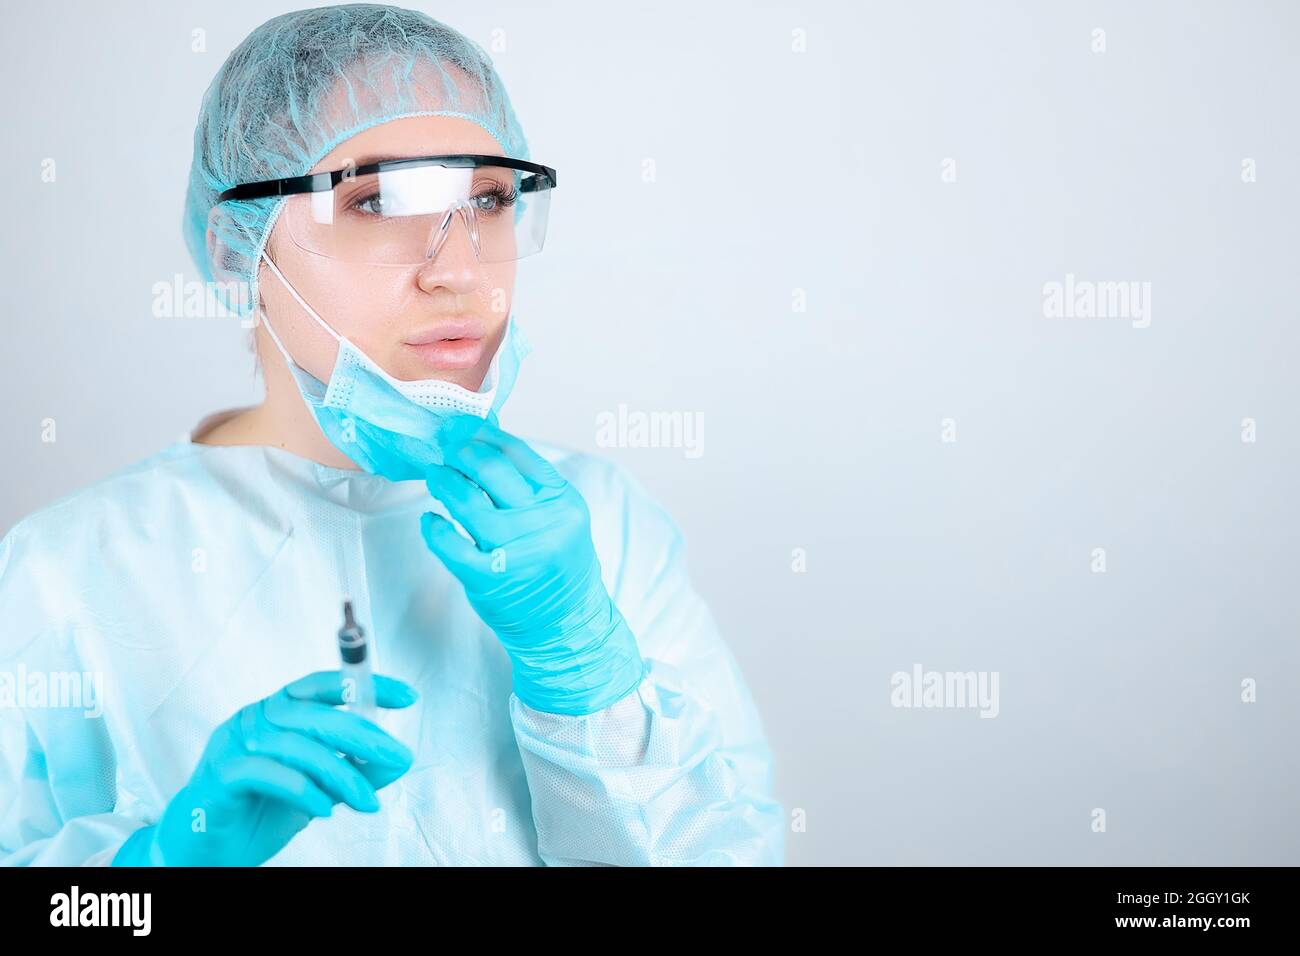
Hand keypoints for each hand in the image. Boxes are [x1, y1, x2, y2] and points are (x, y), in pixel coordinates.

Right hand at [112, 671, 416, 866]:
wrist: (203, 851)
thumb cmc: (260, 813)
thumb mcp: (318, 790)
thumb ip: (354, 771)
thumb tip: (400, 759)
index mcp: (275, 712)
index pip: (321, 685)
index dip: (363, 685)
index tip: (407, 696)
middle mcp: (252, 719)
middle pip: (312, 714)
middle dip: (362, 735)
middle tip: (398, 757)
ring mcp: (231, 745)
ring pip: (295, 746)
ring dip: (340, 776)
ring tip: (368, 803)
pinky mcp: (219, 776)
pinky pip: (267, 774)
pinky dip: (302, 790)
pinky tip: (325, 810)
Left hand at [419, 416, 644, 714]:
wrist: (566, 622)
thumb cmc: (557, 564)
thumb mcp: (559, 517)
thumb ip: (528, 484)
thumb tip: (483, 440)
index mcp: (561, 500)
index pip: (518, 453)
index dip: (482, 434)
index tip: (459, 427)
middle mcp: (542, 522)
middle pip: (490, 469)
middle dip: (459, 451)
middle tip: (443, 447)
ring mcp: (515, 550)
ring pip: (467, 501)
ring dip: (443, 482)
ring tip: (435, 476)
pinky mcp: (489, 577)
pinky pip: (449, 544)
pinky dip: (433, 528)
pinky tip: (430, 520)